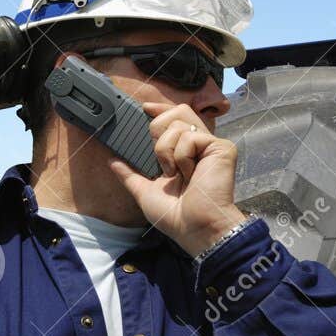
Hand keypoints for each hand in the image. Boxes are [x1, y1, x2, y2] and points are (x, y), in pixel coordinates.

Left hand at [109, 102, 246, 256]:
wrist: (193, 226)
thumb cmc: (175, 215)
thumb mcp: (145, 191)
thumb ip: (131, 174)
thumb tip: (113, 161)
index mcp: (183, 153)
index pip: (175, 118)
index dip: (160, 109)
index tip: (144, 108)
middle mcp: (199, 146)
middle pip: (178, 111)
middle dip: (159, 129)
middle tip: (160, 158)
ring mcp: (211, 146)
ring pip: (179, 124)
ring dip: (166, 151)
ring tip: (176, 173)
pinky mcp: (222, 148)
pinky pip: (191, 137)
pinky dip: (182, 157)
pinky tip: (189, 173)